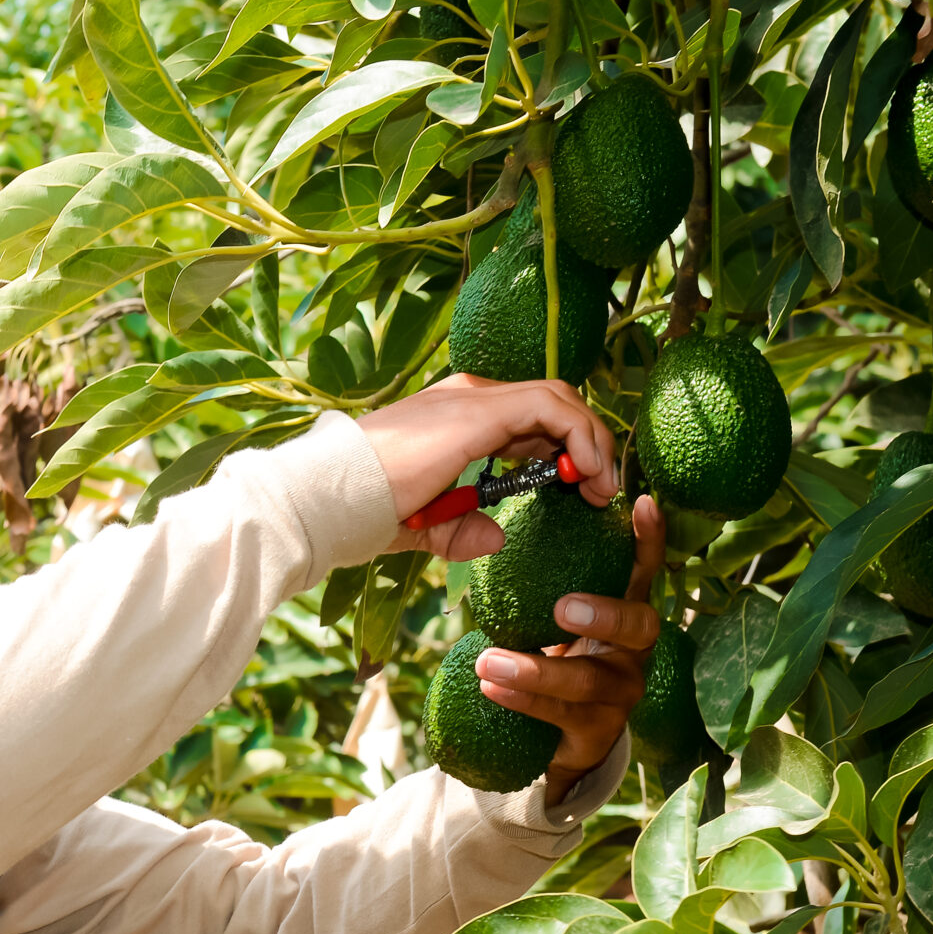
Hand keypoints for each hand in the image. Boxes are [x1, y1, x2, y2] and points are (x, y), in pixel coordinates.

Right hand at [355, 373, 622, 560]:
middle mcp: (467, 396)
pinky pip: (551, 408)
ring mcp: (473, 397)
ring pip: (559, 397)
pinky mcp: (479, 410)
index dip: (562, 448)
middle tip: (600, 490)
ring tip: (600, 485)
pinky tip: (584, 474)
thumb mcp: (426, 525)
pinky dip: (579, 436)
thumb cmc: (364, 511)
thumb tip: (497, 537)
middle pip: (551, 401)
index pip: (528, 416)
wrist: (331, 498)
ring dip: (591, 440)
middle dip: (586, 442)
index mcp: (455, 416)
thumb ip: (461, 530)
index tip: (577, 490)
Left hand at [472, 496, 664, 801]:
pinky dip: (522, 700)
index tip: (643, 504)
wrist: (563, 738)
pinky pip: (561, 715)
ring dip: (535, 670)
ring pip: (586, 680)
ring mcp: (621, 693)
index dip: (650, 540)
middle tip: (561, 606)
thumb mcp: (556, 623)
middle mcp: (635, 652)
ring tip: (488, 662)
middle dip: (603, 615)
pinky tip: (490, 689)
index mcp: (627, 614)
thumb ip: (545, 587)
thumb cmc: (559, 662)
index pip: (645, 571)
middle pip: (638, 626)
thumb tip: (490, 529)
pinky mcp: (598, 730)